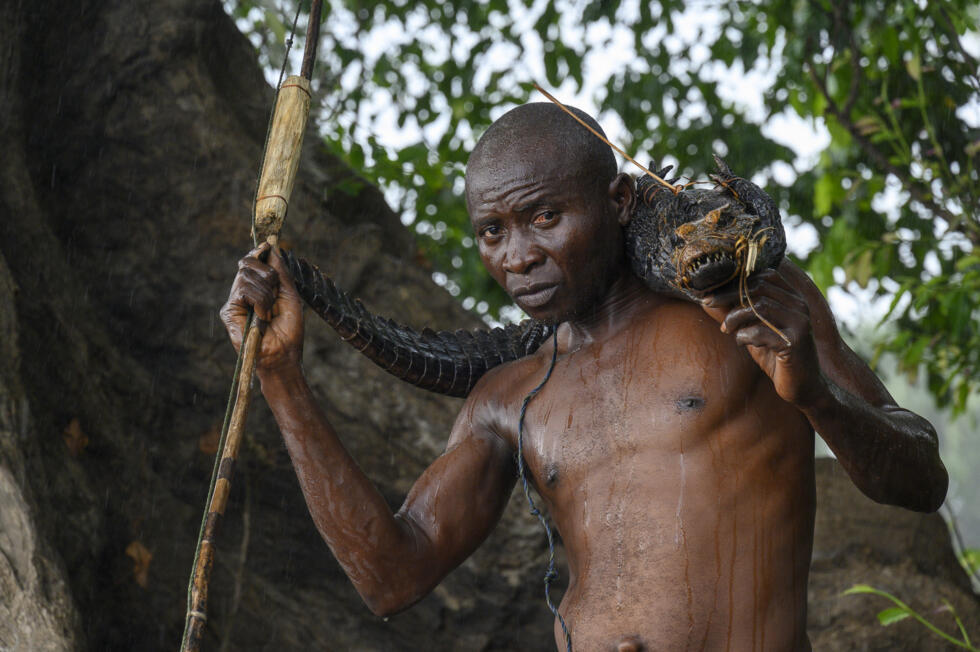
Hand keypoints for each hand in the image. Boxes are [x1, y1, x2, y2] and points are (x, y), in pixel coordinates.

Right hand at [220, 243, 303, 375]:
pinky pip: (244, 291)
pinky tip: (263, 316)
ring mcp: (234, 302)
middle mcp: (242, 294)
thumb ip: (280, 272)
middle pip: (247, 264)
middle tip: (276, 293)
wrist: (284, 353)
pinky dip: (260, 302)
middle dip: (268, 274)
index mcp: (256, 289)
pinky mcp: (228, 312)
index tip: (267, 245)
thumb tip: (272, 247)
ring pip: (246, 276)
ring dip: (266, 292)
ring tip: (270, 311)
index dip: (257, 253)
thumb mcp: (289, 294)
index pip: (250, 262)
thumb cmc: (289, 329)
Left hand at [699, 267, 827, 406]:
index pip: (763, 275)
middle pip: (759, 287)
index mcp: (791, 297)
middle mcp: (799, 305)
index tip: (712, 290)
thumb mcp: (751, 331)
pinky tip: (742, 342)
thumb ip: (734, 314)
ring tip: (727, 329)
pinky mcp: (796, 342)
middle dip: (728, 294)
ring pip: (760, 306)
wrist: (801, 386)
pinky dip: (745, 336)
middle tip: (708, 303)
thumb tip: (706, 299)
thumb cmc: (775, 356)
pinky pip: (762, 331)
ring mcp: (800, 322)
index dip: (736, 280)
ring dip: (735, 317)